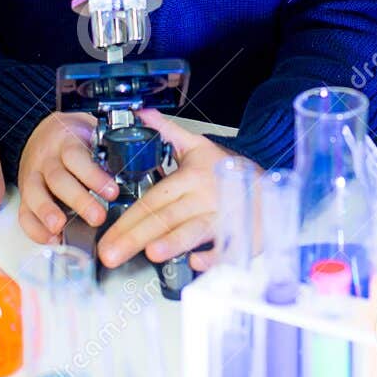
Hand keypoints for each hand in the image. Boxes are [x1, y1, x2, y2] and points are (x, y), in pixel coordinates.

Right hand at [16, 112, 117, 243]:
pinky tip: (51, 238)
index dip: (94, 176)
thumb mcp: (93, 133)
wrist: (41, 132)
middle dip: (78, 200)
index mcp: (67, 142)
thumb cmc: (73, 138)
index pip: (77, 157)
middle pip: (59, 179)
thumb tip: (152, 148)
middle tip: (98, 217)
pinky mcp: (25, 193)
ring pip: (36, 194)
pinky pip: (24, 212)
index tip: (112, 192)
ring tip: (61, 228)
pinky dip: (35, 228)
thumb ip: (115, 144)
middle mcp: (47, 159)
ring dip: (49, 213)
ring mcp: (33, 176)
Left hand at [96, 111, 246, 271]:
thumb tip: (141, 113)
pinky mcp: (241, 235)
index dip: (128, 219)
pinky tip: (196, 263)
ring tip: (152, 254)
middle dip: (136, 237)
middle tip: (111, 254)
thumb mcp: (197, 147)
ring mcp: (223, 217)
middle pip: (166, 217)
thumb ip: (167, 132)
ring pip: (195, 230)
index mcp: (190, 177)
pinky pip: (227, 248)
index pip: (153, 198)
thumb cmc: (229, 170)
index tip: (106, 237)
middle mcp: (204, 197)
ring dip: (175, 241)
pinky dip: (214, 255)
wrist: (269, 185)